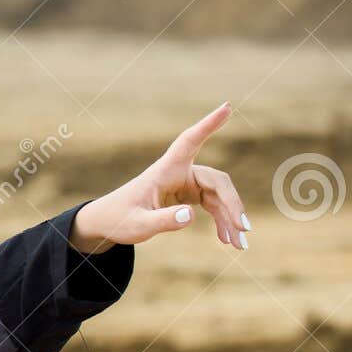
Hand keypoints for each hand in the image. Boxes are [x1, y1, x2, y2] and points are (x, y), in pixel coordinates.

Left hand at [70, 103, 249, 253]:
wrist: (108, 224)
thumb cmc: (119, 219)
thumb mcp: (138, 225)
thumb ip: (162, 220)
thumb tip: (191, 215)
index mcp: (165, 170)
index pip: (189, 141)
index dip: (208, 125)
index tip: (227, 107)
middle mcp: (180, 173)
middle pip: (217, 181)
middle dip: (232, 204)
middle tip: (243, 229)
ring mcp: (187, 184)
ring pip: (219, 196)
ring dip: (230, 218)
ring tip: (240, 244)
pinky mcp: (190, 196)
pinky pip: (214, 206)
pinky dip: (222, 222)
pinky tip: (228, 240)